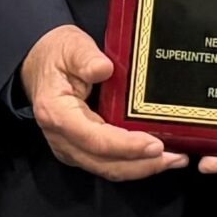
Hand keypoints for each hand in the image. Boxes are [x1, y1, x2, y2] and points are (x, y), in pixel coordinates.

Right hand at [23, 25, 188, 181]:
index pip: (95, 139)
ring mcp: (71, 148)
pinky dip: (134, 164)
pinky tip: (157, 157)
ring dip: (143, 168)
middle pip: (105, 163)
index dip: (127, 146)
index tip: (156, 145)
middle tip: (176, 158)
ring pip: (109, 169)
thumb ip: (86, 57)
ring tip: (175, 159)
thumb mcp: (71, 47)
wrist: (39, 65)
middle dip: (143, 165)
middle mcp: (62, 139)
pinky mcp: (81, 150)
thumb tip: (104, 68)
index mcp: (57, 114)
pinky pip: (109, 163)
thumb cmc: (57, 55)